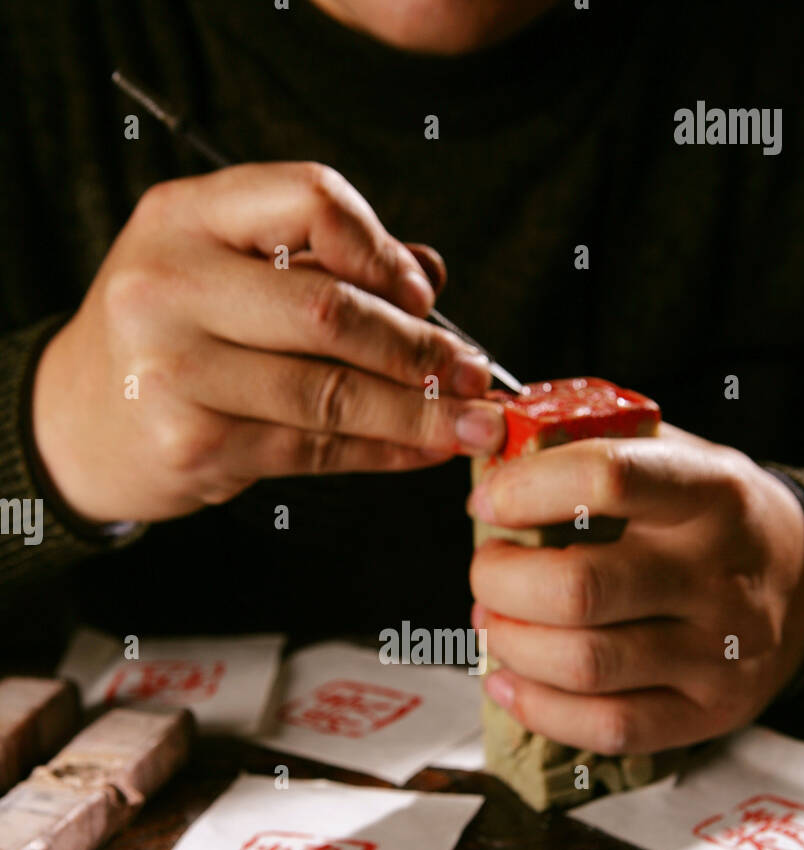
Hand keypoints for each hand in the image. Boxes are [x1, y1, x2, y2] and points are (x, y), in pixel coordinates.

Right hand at [32, 162, 504, 522]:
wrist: (80, 420)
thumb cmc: (172, 333)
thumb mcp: (223, 268)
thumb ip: (319, 262)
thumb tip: (430, 281)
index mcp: (185, 216)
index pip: (308, 198)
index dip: (380, 247)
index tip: (422, 294)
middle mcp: (171, 285)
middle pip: (328, 309)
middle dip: (420, 348)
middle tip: (477, 374)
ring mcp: (177, 370)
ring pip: (330, 392)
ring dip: (418, 412)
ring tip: (473, 423)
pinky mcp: (195, 444)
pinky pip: (315, 449)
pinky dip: (383, 451)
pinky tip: (424, 450)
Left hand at [469, 423, 803, 753]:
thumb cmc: (712, 519)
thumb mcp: (677, 458)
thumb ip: (592, 447)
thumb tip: (488, 441)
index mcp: (711, 494)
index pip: (609, 479)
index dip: (526, 489)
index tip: (488, 501)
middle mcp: (719, 574)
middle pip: (580, 589)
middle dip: (502, 582)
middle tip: (489, 573)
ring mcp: (717, 652)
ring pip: (585, 663)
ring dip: (512, 645)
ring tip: (496, 622)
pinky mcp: (706, 712)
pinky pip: (606, 726)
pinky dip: (539, 707)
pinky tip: (510, 681)